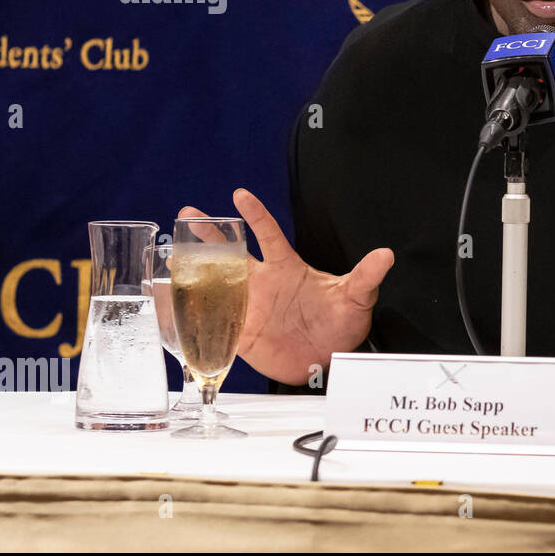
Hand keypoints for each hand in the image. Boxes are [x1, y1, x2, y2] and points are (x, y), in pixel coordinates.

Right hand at [177, 188, 393, 384]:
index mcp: (286, 268)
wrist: (329, 359)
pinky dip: (191, 311)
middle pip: (231, 252)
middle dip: (208, 234)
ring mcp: (248, 306)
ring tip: (168, 255)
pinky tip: (171, 301)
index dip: (255, 215)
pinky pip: (212, 320)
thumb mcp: (356, 296)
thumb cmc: (341, 322)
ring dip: (193, 269)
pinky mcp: (240, 333)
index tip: (240, 196)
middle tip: (185, 214)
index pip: (268, 235)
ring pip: (215, 282)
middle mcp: (262, 282)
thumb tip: (386, 255)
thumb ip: (366, 275)